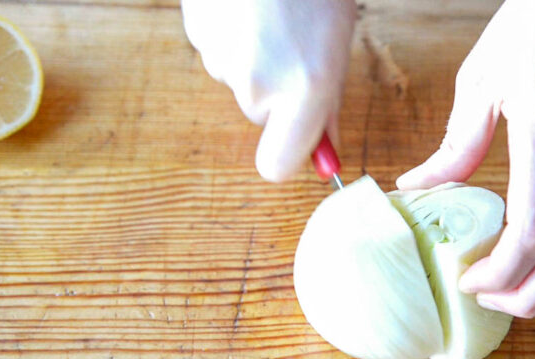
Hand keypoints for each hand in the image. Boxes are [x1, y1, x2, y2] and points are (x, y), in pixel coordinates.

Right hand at [181, 0, 356, 180]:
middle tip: (295, 46)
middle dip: (278, 92)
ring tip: (273, 19)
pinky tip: (248, 9)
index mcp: (305, 92)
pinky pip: (219, 53)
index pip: (277, 167)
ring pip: (239, 81)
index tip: (297, 141)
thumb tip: (325, 156)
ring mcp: (221, 60)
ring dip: (256, 60)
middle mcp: (259, 86)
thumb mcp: (337, 50)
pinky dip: (233, 38)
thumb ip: (328, 107)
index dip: (287, 156)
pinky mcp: (197, 35)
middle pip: (261, 116)